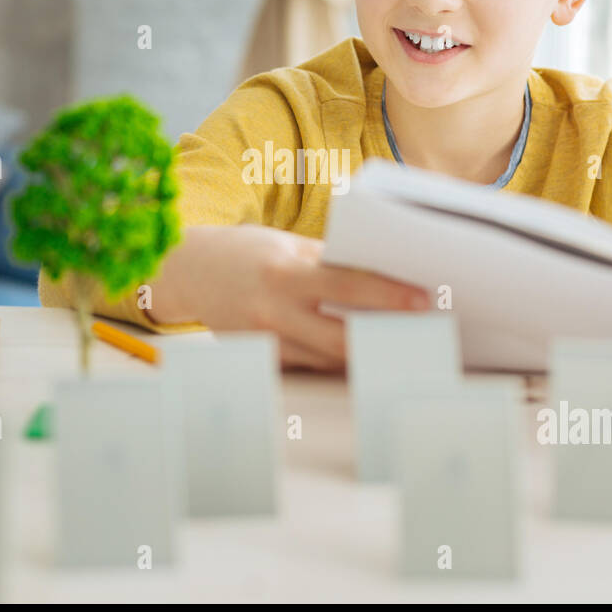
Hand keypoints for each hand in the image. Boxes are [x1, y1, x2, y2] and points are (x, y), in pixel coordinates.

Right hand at [146, 224, 431, 371]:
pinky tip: (359, 355)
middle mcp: (273, 312)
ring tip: (400, 345)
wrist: (189, 272)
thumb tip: (380, 273)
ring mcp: (265, 342)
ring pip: (328, 359)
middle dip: (385, 337)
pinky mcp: (260, 360)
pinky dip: (333, 360)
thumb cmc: (246, 252)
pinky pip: (308, 365)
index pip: (347, 286)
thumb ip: (328, 262)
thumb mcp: (287, 246)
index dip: (389, 296)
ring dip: (366, 354)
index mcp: (283, 273)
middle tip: (421, 334)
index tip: (423, 301)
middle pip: (342, 337)